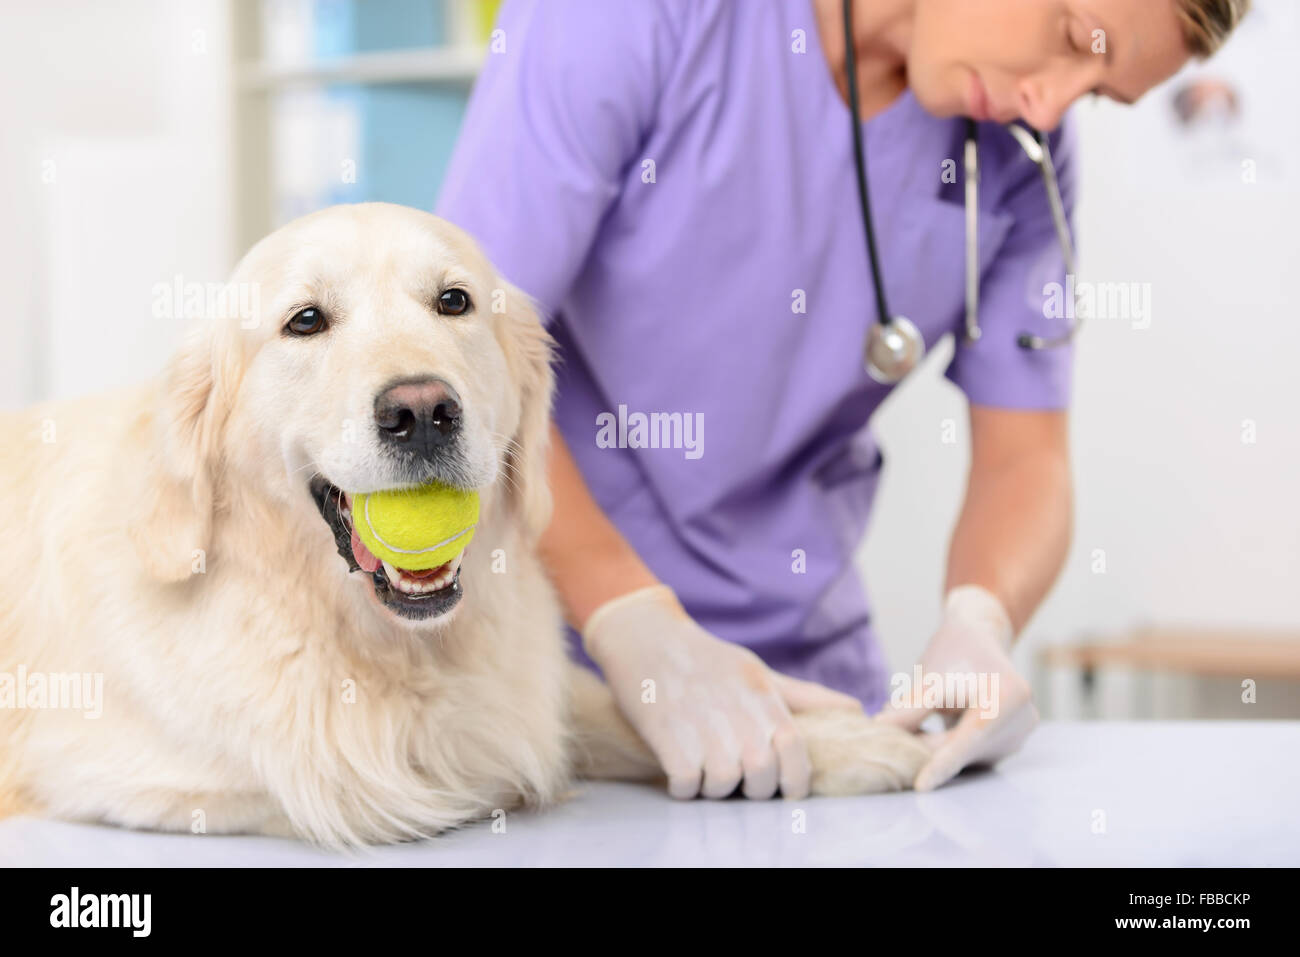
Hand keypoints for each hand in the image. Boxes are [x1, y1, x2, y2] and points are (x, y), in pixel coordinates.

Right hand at [582, 584, 862, 799]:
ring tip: (703, 764)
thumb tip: (854, 708)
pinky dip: (682, 786)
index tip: (783, 789)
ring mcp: (703, 729)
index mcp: (764, 700)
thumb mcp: (757, 671)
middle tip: (734, 773)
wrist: (645, 637)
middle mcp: (738, 717)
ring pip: (722, 787)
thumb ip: (803, 696)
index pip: (796, 755)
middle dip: (750, 788)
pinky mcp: (669, 739)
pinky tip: (678, 765)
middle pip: (760, 780)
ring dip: (712, 786)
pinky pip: (686, 786)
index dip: (793, 782)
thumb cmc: (706, 658)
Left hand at [878, 585, 1038, 790]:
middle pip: (966, 750)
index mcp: (1009, 697)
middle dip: (927, 750)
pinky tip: (930, 729)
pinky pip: (970, 753)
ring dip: (935, 747)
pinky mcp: (1008, 742)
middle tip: (890, 742)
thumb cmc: (954, 650)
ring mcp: (1018, 735)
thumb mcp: (931, 676)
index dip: (942, 763)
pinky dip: (947, 746)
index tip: (920, 786)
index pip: (968, 739)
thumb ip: (910, 708)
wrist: (980, 636)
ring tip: (911, 725)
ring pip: (966, 755)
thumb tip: (881, 733)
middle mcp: (1022, 722)